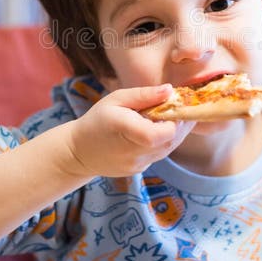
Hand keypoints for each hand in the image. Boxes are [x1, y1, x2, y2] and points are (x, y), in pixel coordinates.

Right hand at [64, 84, 193, 179]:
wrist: (79, 151)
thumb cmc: (97, 119)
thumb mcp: (116, 99)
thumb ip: (144, 95)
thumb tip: (170, 90)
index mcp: (126, 131)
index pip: (161, 133)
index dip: (174, 120)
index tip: (175, 106)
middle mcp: (133, 152)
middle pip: (170, 142)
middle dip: (181, 124)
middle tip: (182, 108)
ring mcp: (137, 165)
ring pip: (168, 149)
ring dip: (175, 133)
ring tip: (173, 116)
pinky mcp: (139, 170)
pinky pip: (159, 155)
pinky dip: (164, 142)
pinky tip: (158, 130)